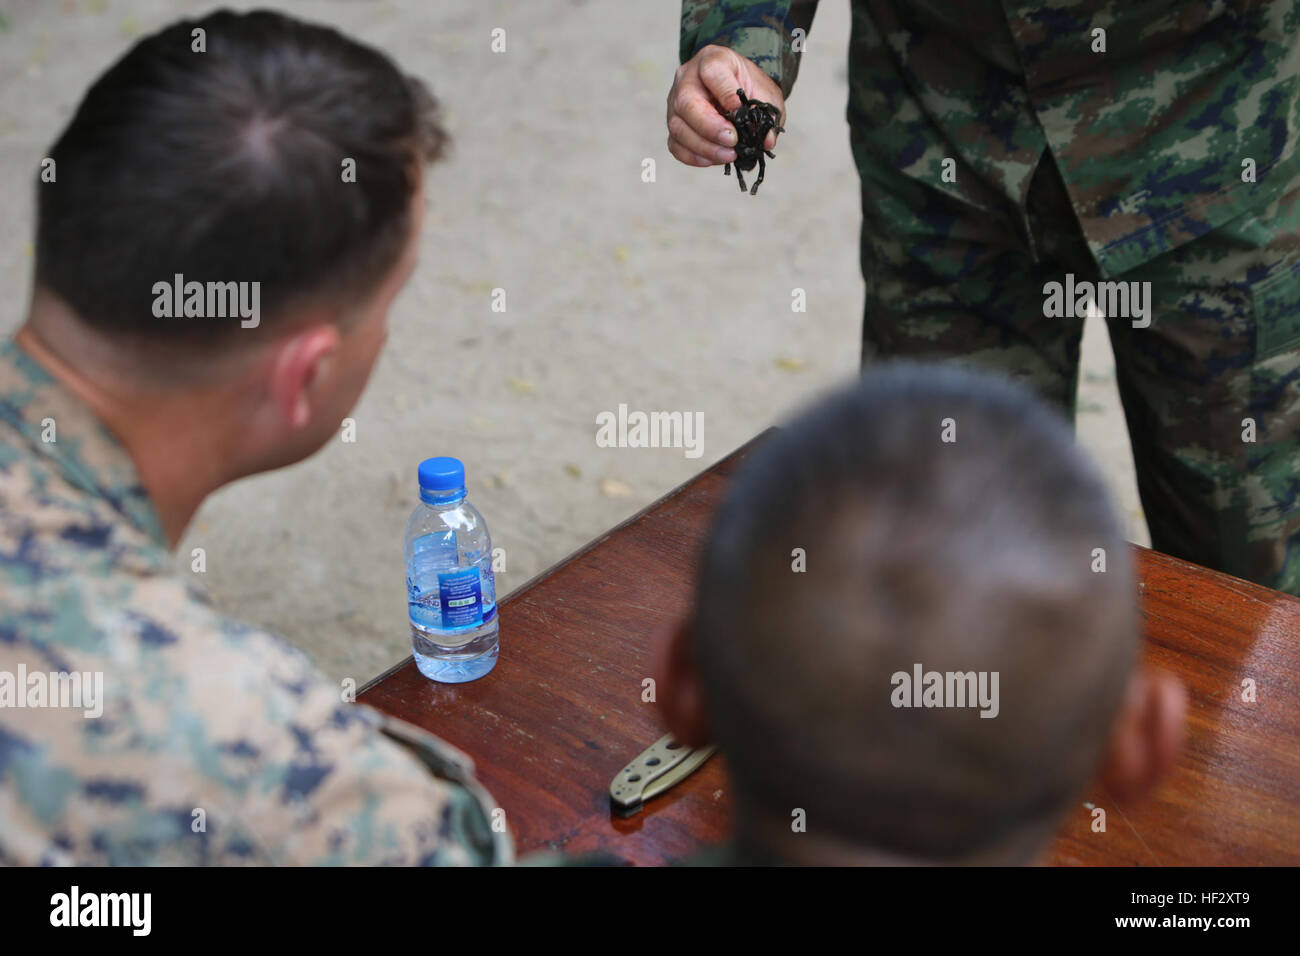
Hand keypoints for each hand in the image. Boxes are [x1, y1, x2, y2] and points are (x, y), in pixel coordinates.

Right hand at [666, 44, 785, 167]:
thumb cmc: (747, 88)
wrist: (736, 89)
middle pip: (687, 102)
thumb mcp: (765, 93)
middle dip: (710, 127)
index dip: (725, 93)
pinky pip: (675, 144)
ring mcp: (675, 102)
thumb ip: (767, 113)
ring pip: (678, 127)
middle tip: (732, 141)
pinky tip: (713, 160)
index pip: (711, 71)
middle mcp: (687, 78)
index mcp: (712, 59)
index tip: (740, 111)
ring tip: (729, 155)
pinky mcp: (674, 124)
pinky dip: (693, 156)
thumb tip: (766, 140)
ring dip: (704, 147)